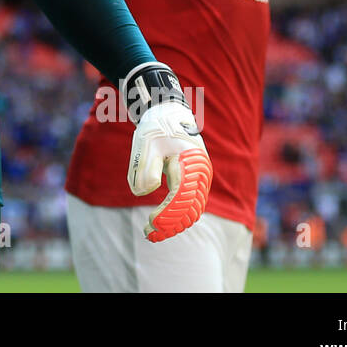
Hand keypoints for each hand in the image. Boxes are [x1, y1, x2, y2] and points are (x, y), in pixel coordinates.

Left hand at [129, 101, 212, 242]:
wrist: (168, 113)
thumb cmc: (156, 126)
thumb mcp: (146, 142)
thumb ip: (146, 166)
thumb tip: (147, 192)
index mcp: (192, 163)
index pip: (182, 197)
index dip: (167, 213)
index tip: (150, 223)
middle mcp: (201, 174)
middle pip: (191, 209)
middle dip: (170, 224)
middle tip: (148, 233)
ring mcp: (200, 179)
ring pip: (192, 211)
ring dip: (173, 224)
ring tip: (151, 233)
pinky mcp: (194, 183)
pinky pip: (189, 205)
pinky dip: (176, 217)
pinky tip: (159, 224)